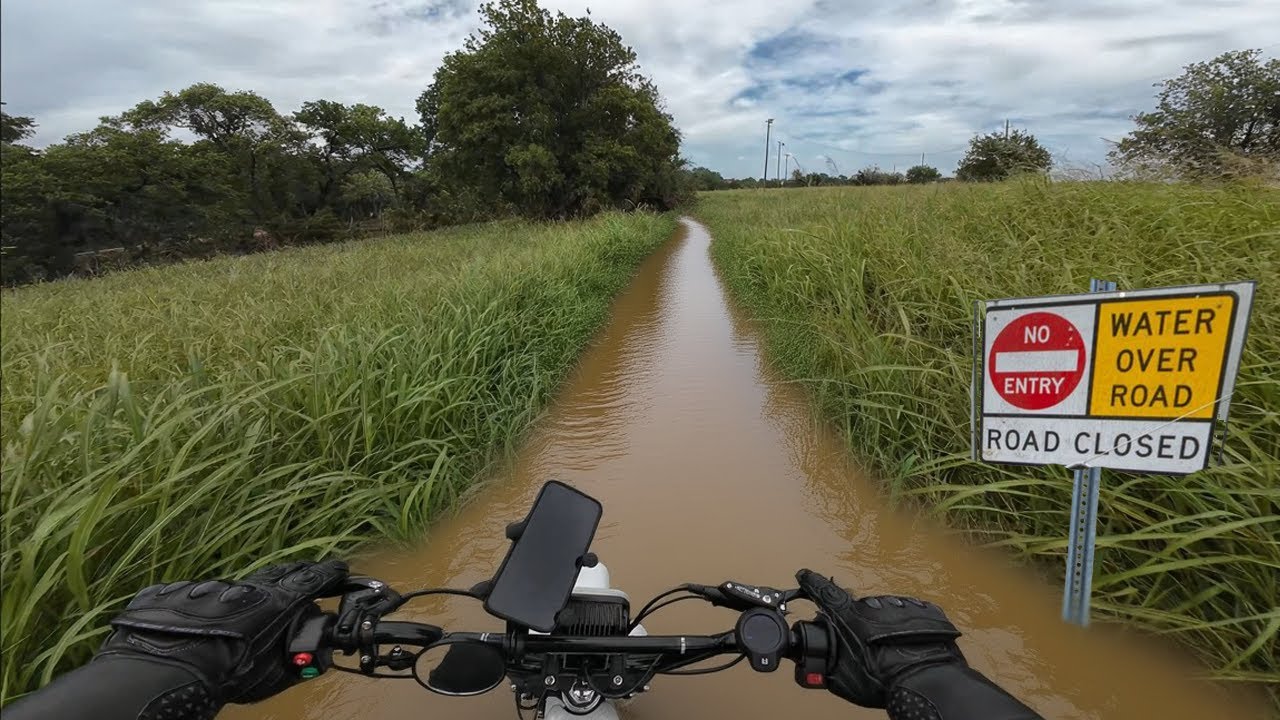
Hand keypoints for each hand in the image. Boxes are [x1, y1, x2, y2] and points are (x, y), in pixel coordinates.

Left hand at [98, 559, 347, 703]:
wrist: (158, 669)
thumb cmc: (219, 678)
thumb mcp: (267, 678)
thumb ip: (290, 660)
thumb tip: (310, 658)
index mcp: (271, 605)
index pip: (308, 581)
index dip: (327, 575)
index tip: (339, 569)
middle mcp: (241, 588)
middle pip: (274, 575)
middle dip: (293, 573)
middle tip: (305, 573)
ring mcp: (204, 587)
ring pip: (229, 589)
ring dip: (238, 599)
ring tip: (237, 617)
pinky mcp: (171, 592)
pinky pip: (192, 595)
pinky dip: (199, 606)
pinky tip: (194, 624)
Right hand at [796, 568, 964, 708]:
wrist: (926, 682)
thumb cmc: (882, 681)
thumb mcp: (843, 679)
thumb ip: (828, 666)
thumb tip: (817, 668)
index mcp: (849, 618)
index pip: (824, 593)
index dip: (813, 583)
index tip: (805, 575)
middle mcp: (874, 605)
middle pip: (861, 608)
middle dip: (862, 623)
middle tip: (869, 648)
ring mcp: (902, 605)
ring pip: (889, 610)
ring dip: (888, 624)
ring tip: (895, 650)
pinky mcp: (927, 610)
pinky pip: (914, 612)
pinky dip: (912, 625)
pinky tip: (913, 644)